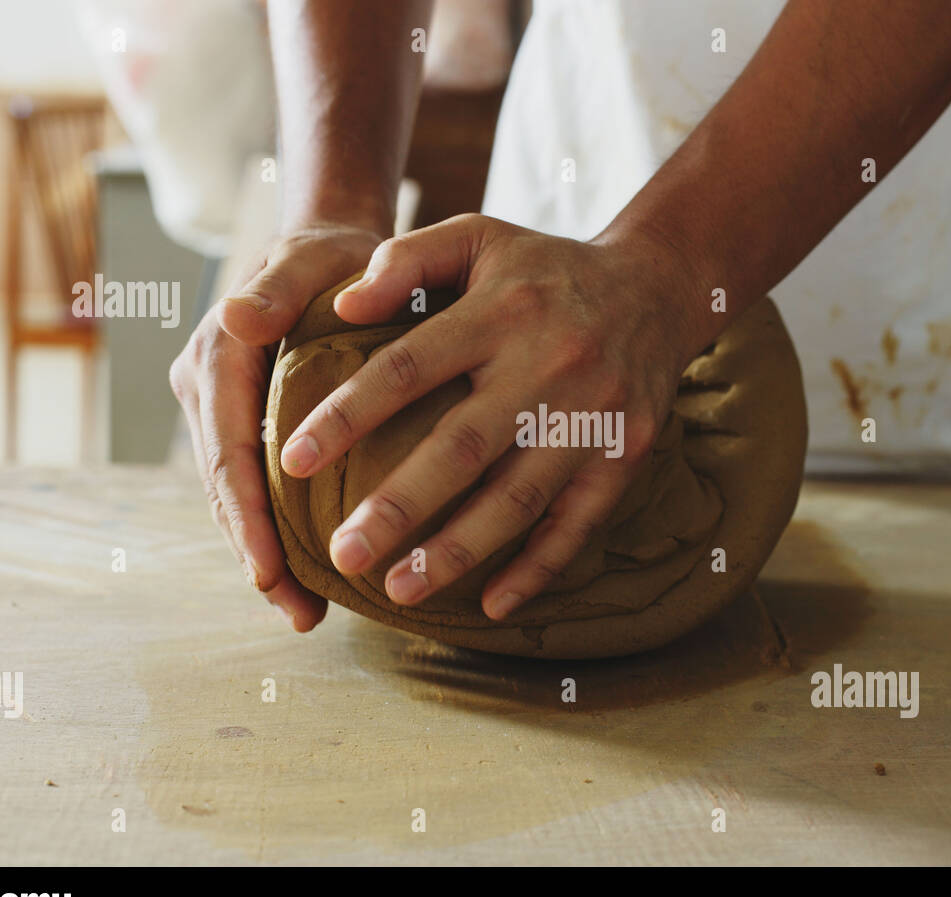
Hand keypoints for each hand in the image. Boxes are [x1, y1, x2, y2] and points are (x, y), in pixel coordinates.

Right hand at [169, 221, 383, 630]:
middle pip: (228, 489)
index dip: (247, 517)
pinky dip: (275, 531)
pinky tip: (306, 575)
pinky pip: (255, 483)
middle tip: (298, 615)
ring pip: (238, 496)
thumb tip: (236, 317)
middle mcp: (210, 387)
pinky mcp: (247, 421)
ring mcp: (224, 408)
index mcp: (220, 356)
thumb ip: (278, 286)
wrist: (335, 250)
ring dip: (266, 556)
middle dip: (257, 555)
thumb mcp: (314, 256)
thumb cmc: (336, 253)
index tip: (267, 572)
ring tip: (305, 614)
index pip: (228, 451)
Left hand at [276, 214, 712, 620]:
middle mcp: (548, 365)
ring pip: (518, 497)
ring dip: (457, 550)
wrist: (658, 288)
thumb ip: (408, 259)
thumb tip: (343, 307)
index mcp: (500, 312)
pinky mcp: (625, 454)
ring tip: (398, 591)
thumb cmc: (544, 270)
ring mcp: (592, 416)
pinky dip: (538, 568)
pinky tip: (492, 604)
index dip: (349, 416)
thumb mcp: (478, 237)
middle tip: (341, 553)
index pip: (409, 368)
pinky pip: (579, 522)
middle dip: (398, 507)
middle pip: (462, 447)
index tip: (293, 461)